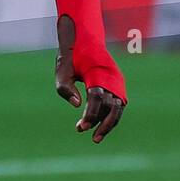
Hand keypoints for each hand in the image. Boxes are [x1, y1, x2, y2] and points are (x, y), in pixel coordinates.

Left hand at [55, 14, 124, 142]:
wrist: (84, 42)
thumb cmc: (70, 58)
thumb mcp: (62, 71)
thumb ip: (65, 89)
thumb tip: (77, 106)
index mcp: (98, 73)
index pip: (97, 99)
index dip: (91, 115)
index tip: (81, 127)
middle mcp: (111, 78)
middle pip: (111, 107)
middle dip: (102, 124)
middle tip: (92, 138)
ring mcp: (117, 83)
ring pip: (117, 108)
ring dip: (108, 124)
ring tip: (96, 137)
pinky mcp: (117, 86)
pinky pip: (117, 105)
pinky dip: (111, 117)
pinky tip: (100, 127)